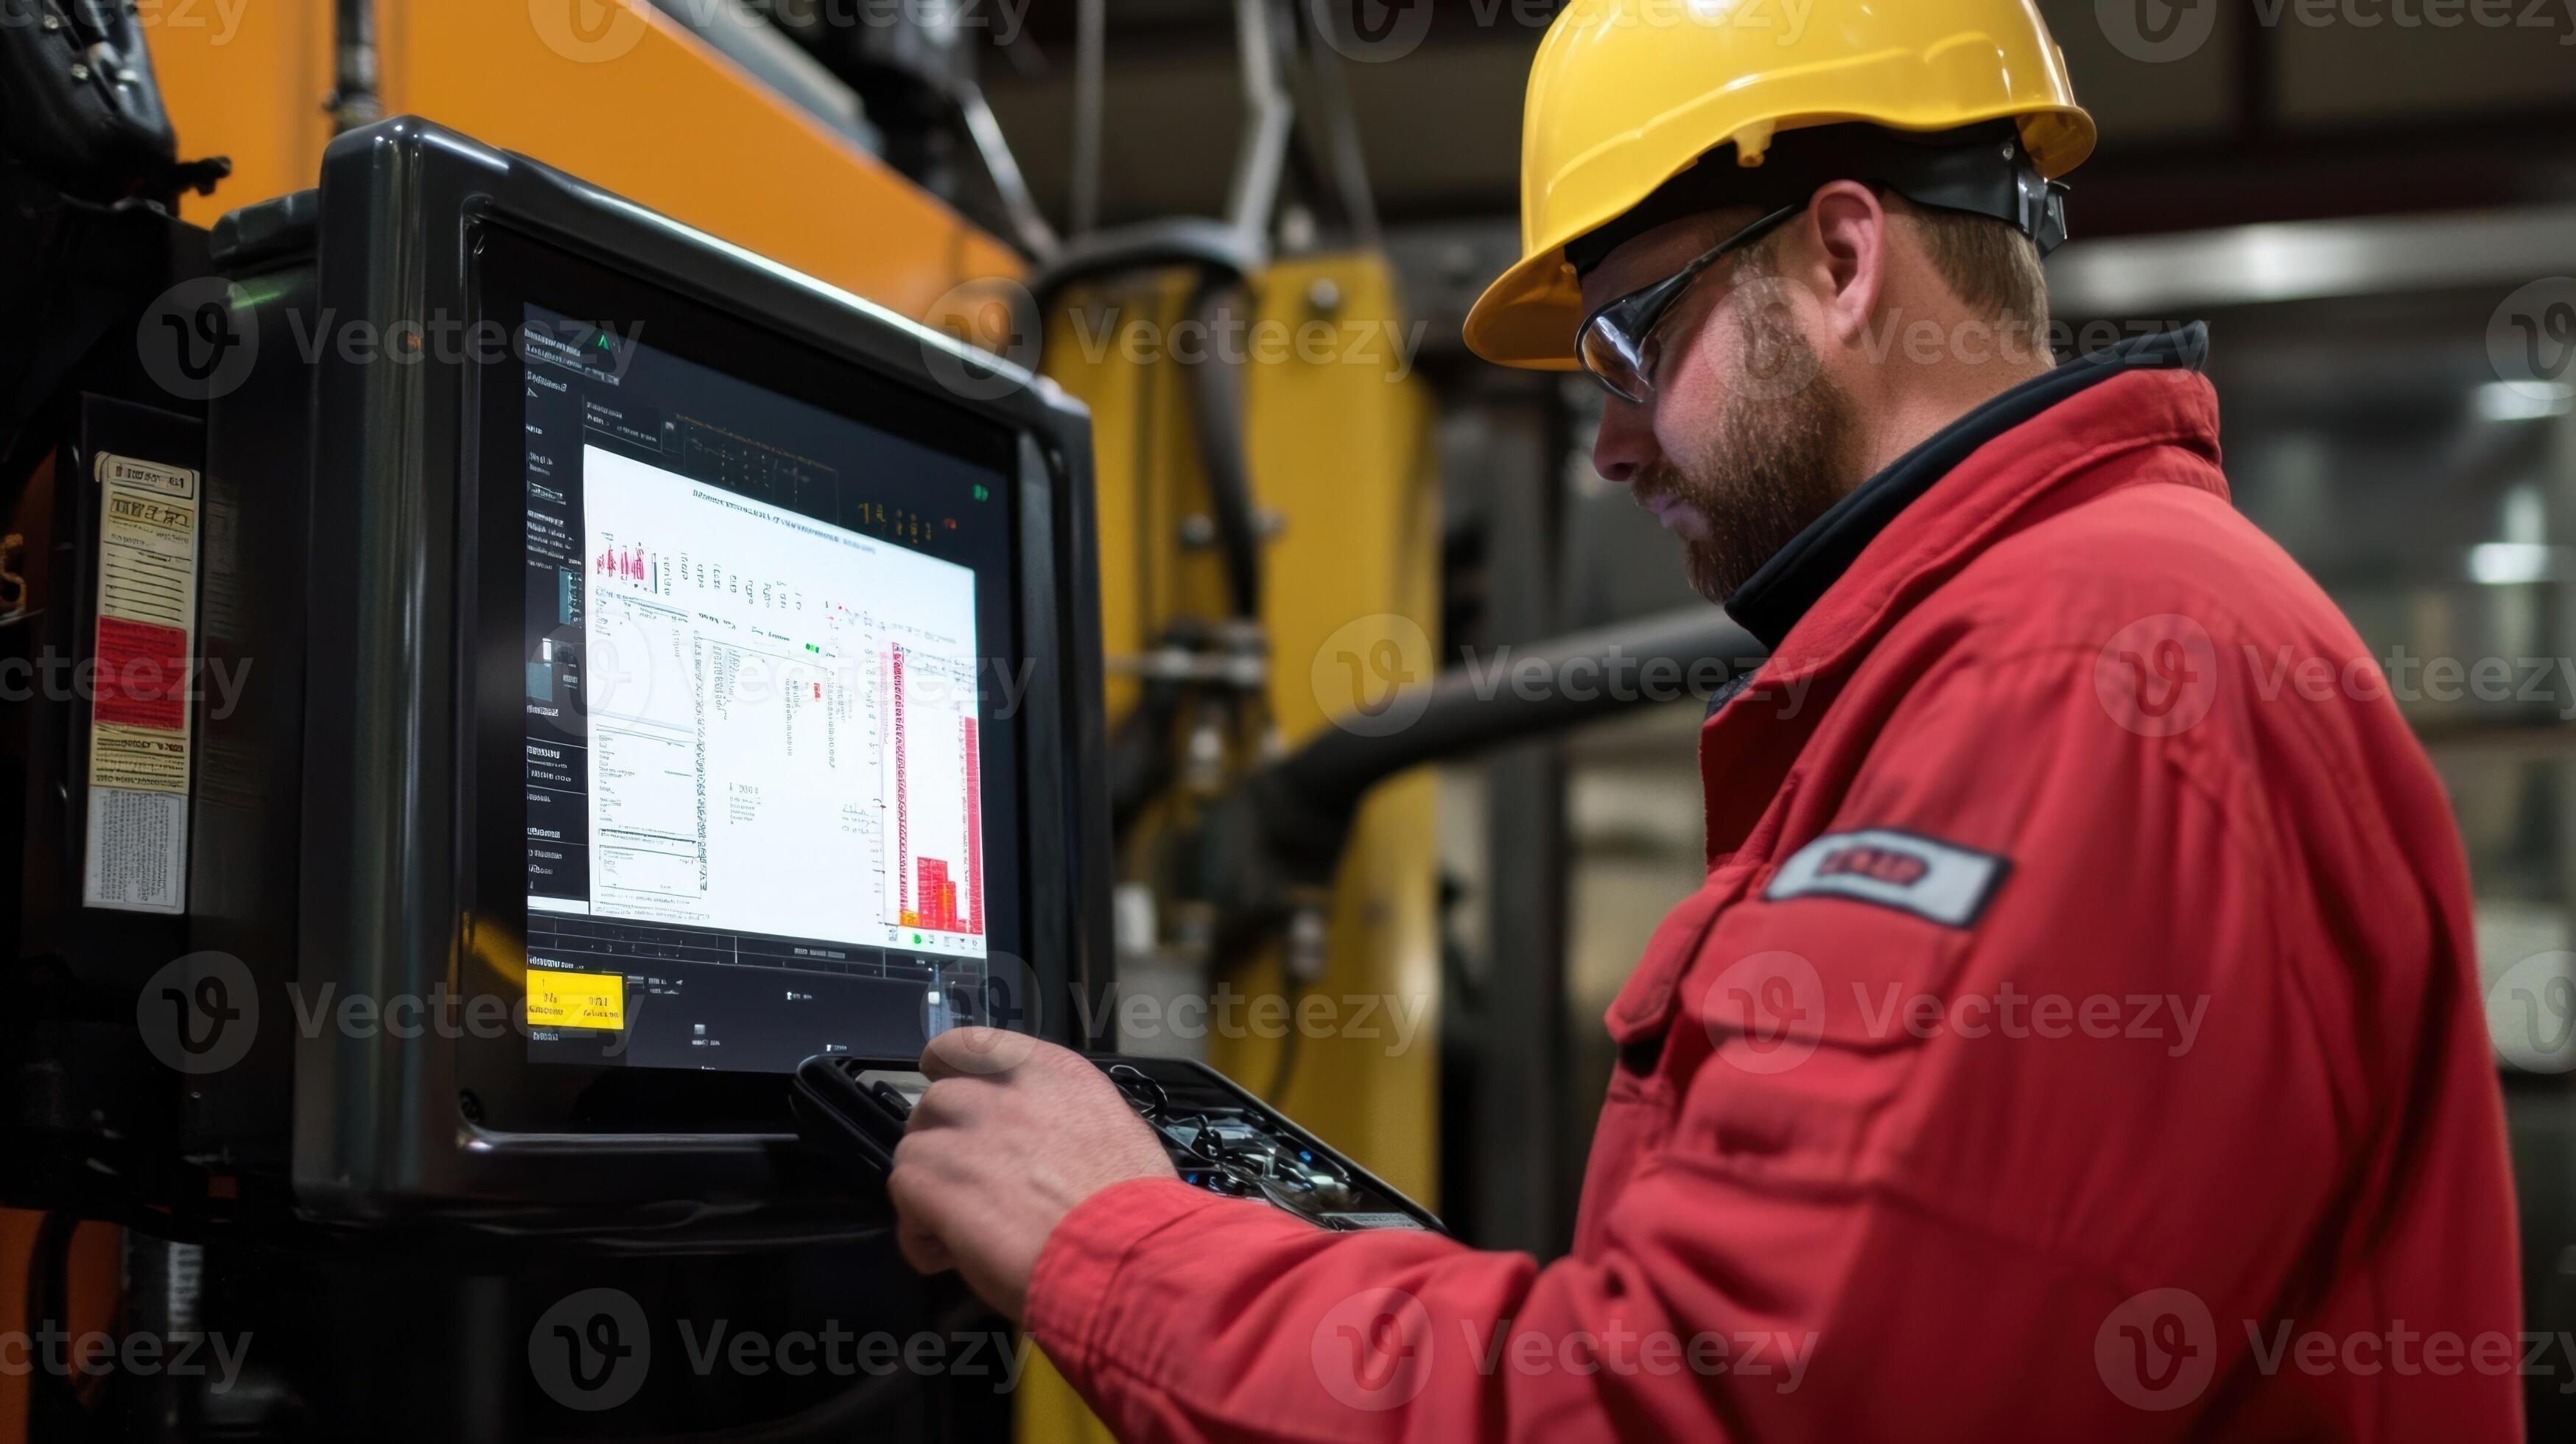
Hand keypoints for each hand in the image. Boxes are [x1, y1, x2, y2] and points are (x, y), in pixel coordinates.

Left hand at [888, 1029, 1178, 1320]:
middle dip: (941, 1142)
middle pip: (936, 1098)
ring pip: (914, 1148)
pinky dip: (918, 1231)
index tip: (954, 1102)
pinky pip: (902, 1193)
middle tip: (964, 1185)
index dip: (954, 1075)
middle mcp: (1006, 1091)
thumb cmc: (1136, 1213)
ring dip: (929, 1189)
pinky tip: (950, 1254)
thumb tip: (1052, 1146)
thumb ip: (1070, 1123)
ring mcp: (968, 1131)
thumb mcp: (1121, 1136)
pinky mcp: (936, 1178)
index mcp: (1055, 1074)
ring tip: (960, 1230)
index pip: (975, 1047)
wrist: (1128, 1253)